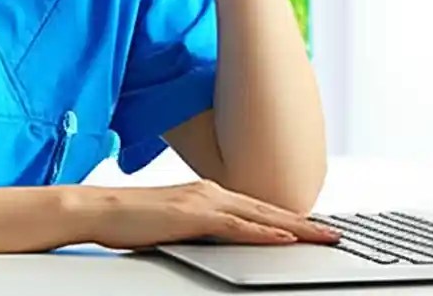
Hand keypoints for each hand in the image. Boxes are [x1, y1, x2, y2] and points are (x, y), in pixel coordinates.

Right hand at [80, 180, 341, 249]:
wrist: (100, 210)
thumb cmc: (132, 220)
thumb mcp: (177, 224)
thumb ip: (204, 229)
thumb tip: (225, 241)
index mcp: (210, 193)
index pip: (259, 207)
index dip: (290, 218)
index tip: (314, 228)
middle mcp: (212, 191)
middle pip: (268, 208)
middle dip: (304, 223)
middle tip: (333, 233)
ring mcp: (203, 200)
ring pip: (260, 214)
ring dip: (295, 227)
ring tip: (321, 236)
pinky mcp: (192, 215)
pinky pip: (236, 225)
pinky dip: (263, 231)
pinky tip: (283, 237)